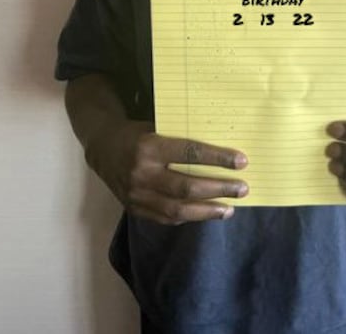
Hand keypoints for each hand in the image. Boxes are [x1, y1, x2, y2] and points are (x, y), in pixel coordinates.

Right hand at [94, 121, 248, 224]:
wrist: (102, 147)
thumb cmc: (138, 132)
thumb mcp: (157, 126)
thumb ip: (181, 139)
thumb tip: (220, 149)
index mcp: (149, 147)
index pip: (189, 153)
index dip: (217, 158)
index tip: (241, 161)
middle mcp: (142, 174)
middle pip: (187, 187)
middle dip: (218, 189)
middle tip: (242, 188)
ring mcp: (137, 195)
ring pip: (178, 209)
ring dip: (207, 211)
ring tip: (229, 208)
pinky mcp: (134, 209)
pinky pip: (166, 218)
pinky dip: (189, 216)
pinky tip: (206, 213)